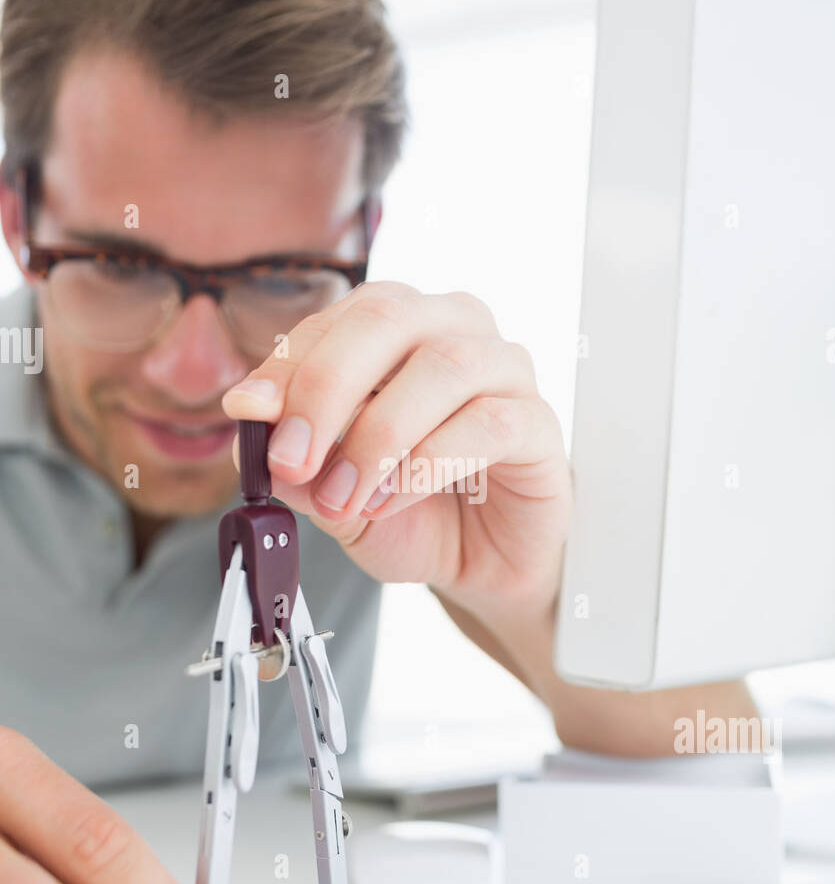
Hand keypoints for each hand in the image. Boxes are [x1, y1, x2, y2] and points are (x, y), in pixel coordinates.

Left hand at [221, 283, 571, 627]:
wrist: (477, 565)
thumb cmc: (412, 510)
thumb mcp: (332, 491)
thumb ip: (296, 459)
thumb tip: (255, 430)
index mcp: (396, 328)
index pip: (335, 319)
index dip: (287, 364)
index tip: (248, 412)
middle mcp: (452, 330)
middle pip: (387, 318)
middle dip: (326, 388)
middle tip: (293, 458)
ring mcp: (504, 371)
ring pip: (442, 366)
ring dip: (378, 436)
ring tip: (346, 497)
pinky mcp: (538, 424)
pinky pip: (487, 423)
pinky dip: (427, 463)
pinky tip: (391, 500)